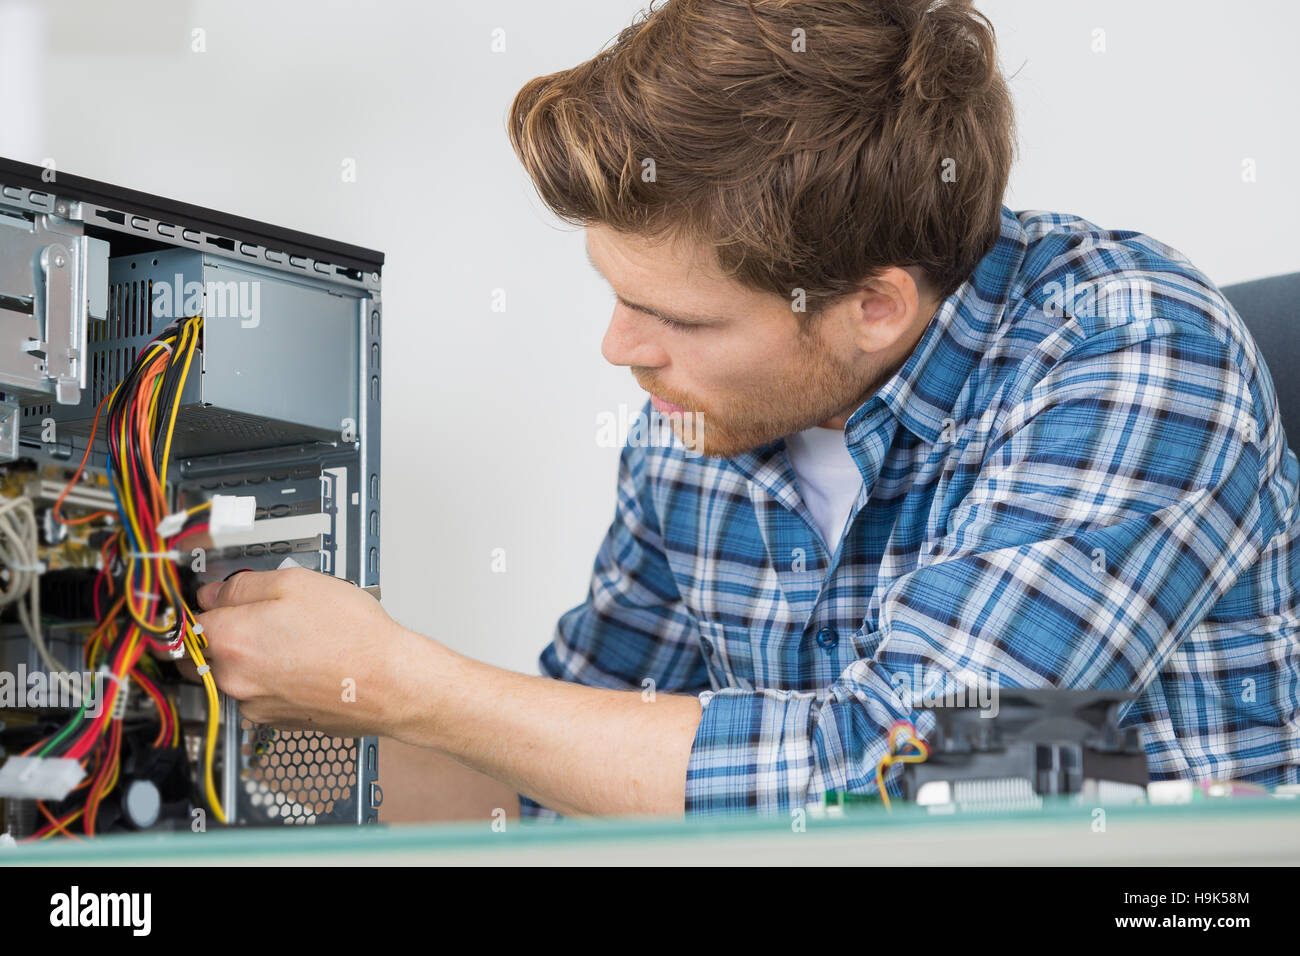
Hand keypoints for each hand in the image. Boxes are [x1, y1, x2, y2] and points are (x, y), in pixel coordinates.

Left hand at [192, 566, 415, 735]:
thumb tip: (215, 593)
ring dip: (249, 659)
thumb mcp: (297, 583)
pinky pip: (258, 694)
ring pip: (232, 675)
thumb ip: (244, 586)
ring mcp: (253, 705)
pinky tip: (305, 664)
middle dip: (218, 635)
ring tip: (293, 641)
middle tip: (253, 618)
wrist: (390, 684)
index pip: (187, 621)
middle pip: (201, 654)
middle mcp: (233, 679)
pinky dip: (272, 680)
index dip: (201, 605)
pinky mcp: (275, 721)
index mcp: (231, 640)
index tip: (210, 601)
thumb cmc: (352, 635)